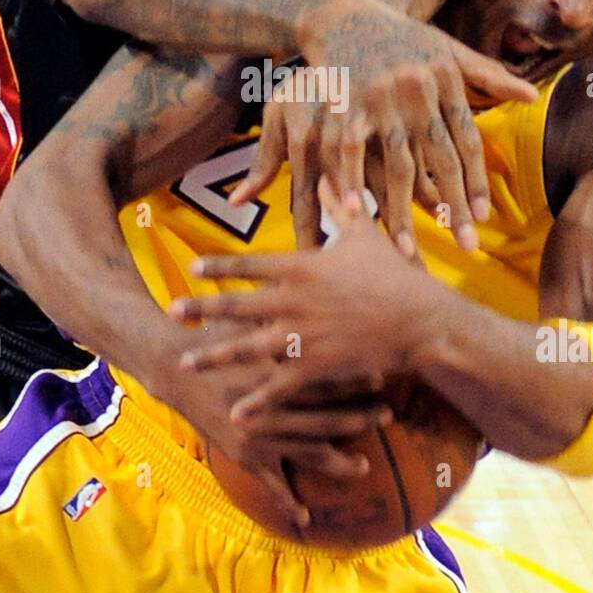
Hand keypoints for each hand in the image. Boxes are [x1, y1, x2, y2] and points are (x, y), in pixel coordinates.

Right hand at [159, 317, 391, 529]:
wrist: (174, 369)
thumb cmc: (219, 339)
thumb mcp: (251, 322)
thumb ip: (283, 316)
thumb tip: (317, 288)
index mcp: (273, 373)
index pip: (320, 376)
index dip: (351, 377)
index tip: (380, 376)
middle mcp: (268, 407)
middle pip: (322, 417)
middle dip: (358, 418)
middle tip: (387, 416)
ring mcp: (257, 436)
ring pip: (306, 452)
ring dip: (337, 461)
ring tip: (365, 467)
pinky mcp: (243, 455)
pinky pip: (269, 484)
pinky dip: (287, 501)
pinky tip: (307, 518)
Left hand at [170, 177, 438, 414]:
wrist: (421, 319)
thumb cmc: (395, 274)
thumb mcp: (365, 234)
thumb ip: (339, 207)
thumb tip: (329, 178)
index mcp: (303, 266)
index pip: (251, 265)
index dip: (219, 267)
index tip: (193, 268)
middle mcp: (295, 301)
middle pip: (237, 305)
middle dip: (201, 309)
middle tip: (171, 312)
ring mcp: (304, 336)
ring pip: (248, 348)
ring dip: (214, 355)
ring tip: (186, 360)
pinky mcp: (319, 367)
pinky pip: (281, 388)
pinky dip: (258, 402)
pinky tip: (237, 414)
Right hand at [232, 0, 535, 250]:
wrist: (342, 14)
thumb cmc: (401, 36)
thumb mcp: (447, 49)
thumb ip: (487, 75)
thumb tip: (532, 96)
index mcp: (444, 80)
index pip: (466, 141)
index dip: (474, 181)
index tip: (481, 218)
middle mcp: (416, 90)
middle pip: (438, 160)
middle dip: (451, 207)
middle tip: (465, 247)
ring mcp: (378, 97)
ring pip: (396, 163)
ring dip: (401, 209)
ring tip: (407, 249)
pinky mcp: (342, 102)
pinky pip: (349, 151)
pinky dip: (350, 182)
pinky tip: (355, 214)